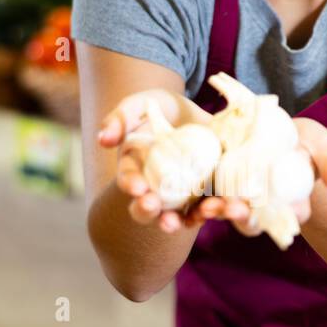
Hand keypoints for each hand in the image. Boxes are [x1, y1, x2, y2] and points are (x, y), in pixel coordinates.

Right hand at [98, 88, 210, 232]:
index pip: (129, 180)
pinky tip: (223, 208)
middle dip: (150, 212)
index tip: (138, 188)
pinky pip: (208, 207)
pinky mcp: (205, 195)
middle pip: (148, 208)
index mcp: (134, 171)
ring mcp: (180, 196)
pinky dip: (216, 210)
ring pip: (178, 216)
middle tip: (156, 211)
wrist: (195, 112)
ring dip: (182, 221)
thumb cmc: (160, 107)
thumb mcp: (139, 105)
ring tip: (193, 218)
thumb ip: (119, 118)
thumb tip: (103, 140)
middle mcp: (154, 190)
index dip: (131, 185)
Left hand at [181, 116, 326, 235]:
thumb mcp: (322, 146)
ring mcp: (232, 197)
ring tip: (204, 207)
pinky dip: (190, 199)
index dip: (276, 220)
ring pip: (219, 210)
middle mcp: (256, 207)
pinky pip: (197, 194)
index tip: (268, 212)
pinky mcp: (212, 183)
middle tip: (231, 208)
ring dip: (210, 213)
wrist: (275, 132)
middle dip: (237, 216)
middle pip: (245, 218)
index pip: (281, 219)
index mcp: (284, 206)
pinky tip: (185, 197)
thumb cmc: (304, 143)